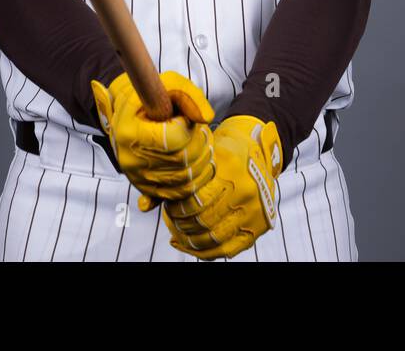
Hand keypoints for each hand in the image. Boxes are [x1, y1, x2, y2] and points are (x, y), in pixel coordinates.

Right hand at [90, 71, 215, 210]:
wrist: (128, 113)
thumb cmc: (150, 96)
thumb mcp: (169, 84)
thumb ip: (191, 95)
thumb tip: (207, 119)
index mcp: (128, 131)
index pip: (173, 139)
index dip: (187, 127)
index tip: (182, 119)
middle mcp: (129, 159)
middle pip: (182, 161)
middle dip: (198, 142)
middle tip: (194, 129)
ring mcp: (137, 177)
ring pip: (185, 179)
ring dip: (201, 158)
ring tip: (194, 141)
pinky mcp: (146, 189)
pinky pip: (177, 194)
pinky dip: (192, 180)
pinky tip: (193, 165)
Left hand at [162, 114, 283, 259]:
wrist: (260, 152)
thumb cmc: (225, 152)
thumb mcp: (204, 154)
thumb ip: (175, 178)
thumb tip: (144, 206)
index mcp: (231, 168)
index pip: (196, 201)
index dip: (177, 209)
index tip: (170, 207)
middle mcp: (246, 191)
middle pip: (204, 221)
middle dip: (182, 224)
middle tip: (172, 219)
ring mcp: (254, 210)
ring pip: (215, 238)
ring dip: (191, 240)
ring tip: (180, 232)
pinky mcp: (259, 226)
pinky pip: (229, 249)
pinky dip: (207, 252)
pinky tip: (192, 246)